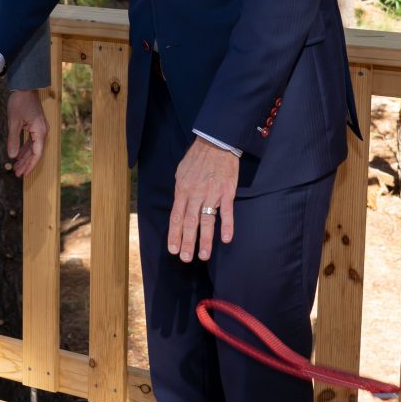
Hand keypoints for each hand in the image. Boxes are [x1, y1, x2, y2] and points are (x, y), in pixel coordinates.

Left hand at [5, 89, 46, 177]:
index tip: (24, 174)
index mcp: (40, 131)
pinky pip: (31, 140)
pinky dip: (25, 148)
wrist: (25, 86)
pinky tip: (18, 153)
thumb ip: (13, 140)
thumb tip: (12, 156)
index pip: (36, 153)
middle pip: (35, 152)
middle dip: (26, 163)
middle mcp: (43, 131)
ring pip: (33, 147)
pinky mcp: (36, 125)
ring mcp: (40, 128)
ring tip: (17, 166)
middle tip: (18, 173)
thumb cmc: (20, 102)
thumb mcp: (14, 122)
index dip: (30, 165)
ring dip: (25, 157)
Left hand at [167, 139, 239, 261]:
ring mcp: (212, 193)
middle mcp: (195, 194)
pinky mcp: (227, 191)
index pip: (176, 217)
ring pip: (207, 220)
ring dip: (205, 240)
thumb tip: (178, 207)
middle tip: (186, 259)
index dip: (174, 235)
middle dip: (187, 242)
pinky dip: (227, 225)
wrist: (216, 142)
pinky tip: (227, 239)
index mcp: (182, 190)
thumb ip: (180, 191)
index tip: (173, 250)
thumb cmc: (197, 158)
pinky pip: (227, 211)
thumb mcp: (181, 172)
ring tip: (203, 255)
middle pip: (189, 223)